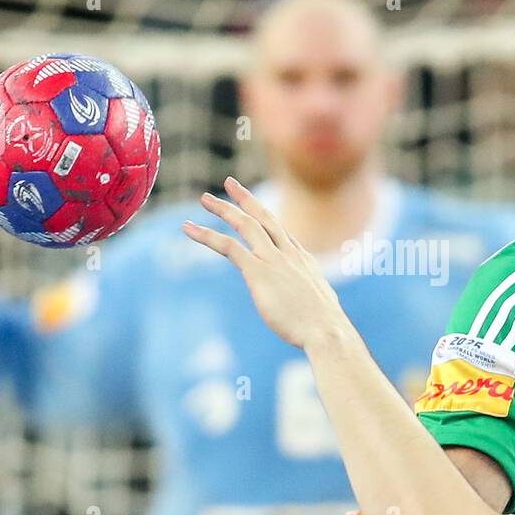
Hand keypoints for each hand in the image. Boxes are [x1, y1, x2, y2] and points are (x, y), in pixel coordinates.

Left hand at [184, 177, 348, 349]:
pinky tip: (189, 229)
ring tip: (204, 199)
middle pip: (265, 217)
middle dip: (246, 198)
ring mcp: (273, 259)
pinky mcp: (258, 271)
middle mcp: (288, 253)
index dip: (266, 219)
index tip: (255, 209)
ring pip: (245, 224)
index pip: (282, 232)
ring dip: (223, 209)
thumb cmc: (325, 327)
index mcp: (303, 260)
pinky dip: (207, 235)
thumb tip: (316, 309)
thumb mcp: (322, 305)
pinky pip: (228, 246)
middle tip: (230, 183)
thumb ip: (313, 299)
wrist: (325, 330)